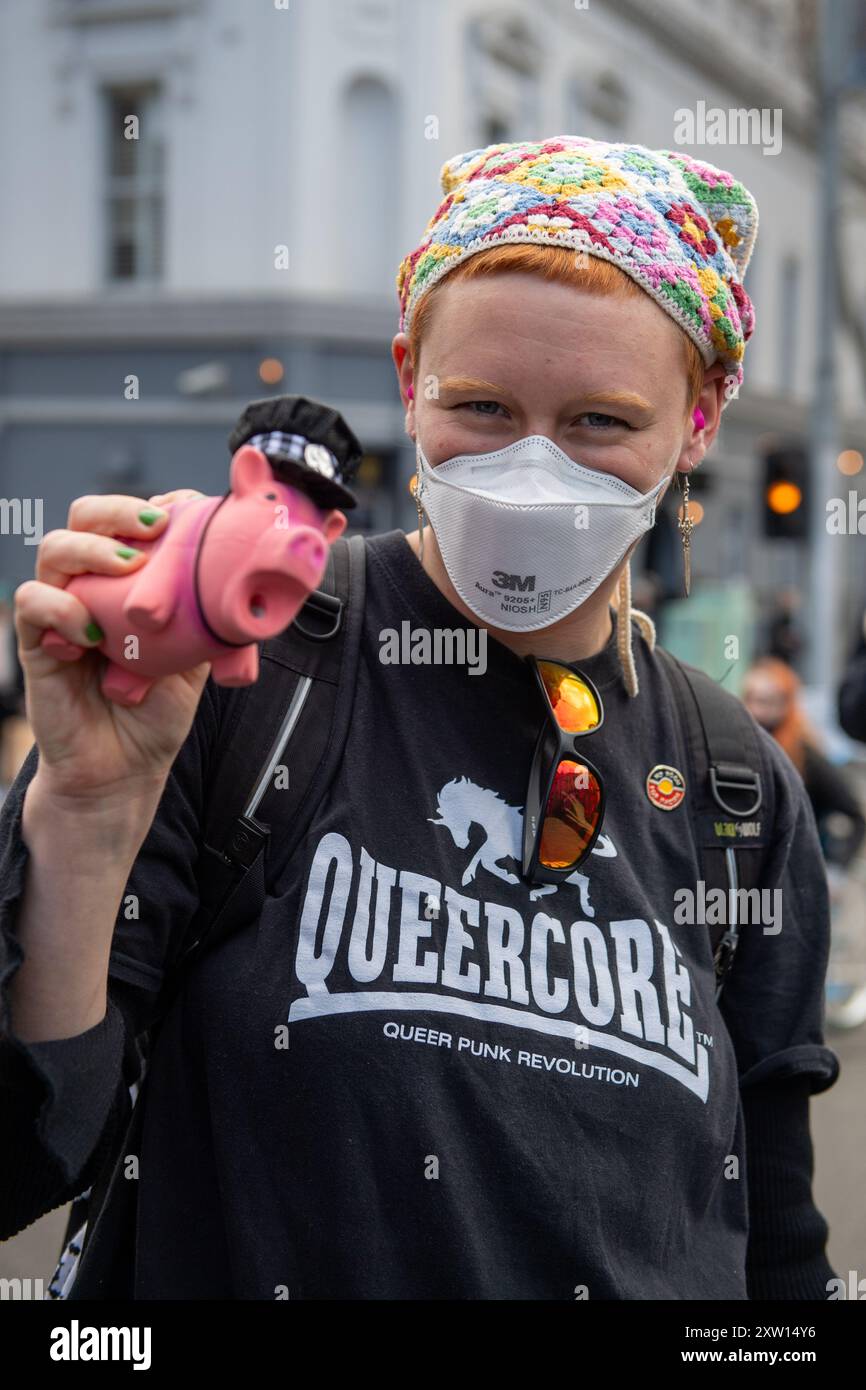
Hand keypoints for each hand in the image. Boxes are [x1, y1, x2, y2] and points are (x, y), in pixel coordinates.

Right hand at [14, 490, 210, 807]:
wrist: (124, 770)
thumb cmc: (156, 711)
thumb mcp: (197, 658)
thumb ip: (208, 618)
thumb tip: (246, 582)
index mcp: (129, 582)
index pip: (131, 521)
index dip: (155, 506)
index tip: (187, 511)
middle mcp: (92, 586)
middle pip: (85, 517)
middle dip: (117, 509)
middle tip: (154, 527)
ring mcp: (61, 610)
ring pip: (55, 549)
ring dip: (93, 548)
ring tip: (127, 566)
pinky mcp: (37, 643)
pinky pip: (33, 603)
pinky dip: (60, 606)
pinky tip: (92, 629)